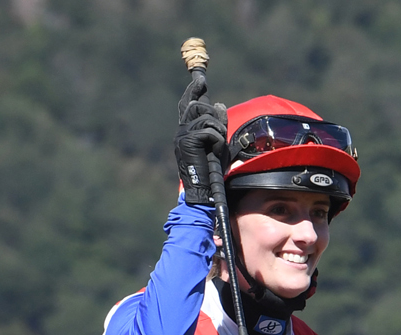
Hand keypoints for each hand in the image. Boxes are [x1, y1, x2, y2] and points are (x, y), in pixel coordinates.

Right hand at [175, 76, 227, 208]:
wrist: (203, 190)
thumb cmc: (211, 170)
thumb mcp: (219, 142)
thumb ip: (218, 124)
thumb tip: (219, 104)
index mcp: (187, 130)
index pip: (188, 104)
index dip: (193, 90)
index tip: (200, 78)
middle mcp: (181, 130)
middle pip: (197, 105)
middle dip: (212, 115)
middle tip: (218, 133)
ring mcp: (182, 135)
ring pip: (204, 116)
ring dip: (216, 129)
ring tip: (217, 146)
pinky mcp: (187, 141)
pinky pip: (209, 131)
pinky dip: (217, 142)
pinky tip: (214, 153)